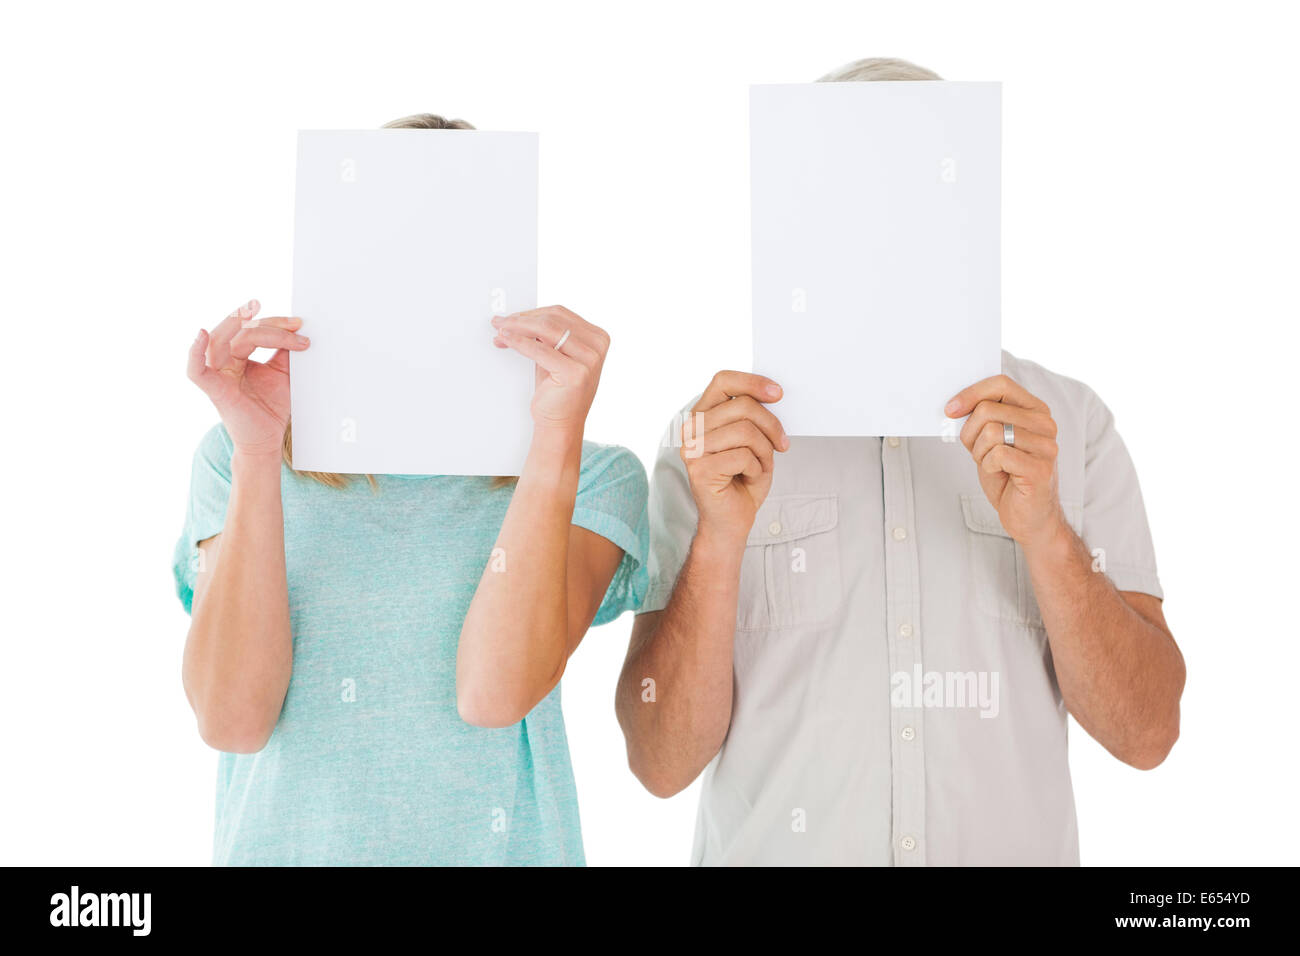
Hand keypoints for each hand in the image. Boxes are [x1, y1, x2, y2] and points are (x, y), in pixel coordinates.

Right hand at [186, 299, 310, 457]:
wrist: (267, 439)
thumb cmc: (271, 408)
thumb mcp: (283, 374)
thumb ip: (284, 351)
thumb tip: (296, 328)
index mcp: (238, 356)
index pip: (252, 331)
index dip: (276, 325)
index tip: (300, 326)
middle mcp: (225, 362)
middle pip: (239, 332)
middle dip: (266, 323)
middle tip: (292, 322)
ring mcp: (217, 375)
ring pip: (220, 341)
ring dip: (237, 325)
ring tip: (255, 314)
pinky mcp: (214, 390)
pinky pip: (196, 370)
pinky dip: (195, 351)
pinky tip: (202, 335)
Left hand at [491, 305, 608, 433]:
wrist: (561, 424)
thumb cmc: (558, 392)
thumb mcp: (555, 356)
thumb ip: (545, 335)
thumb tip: (516, 318)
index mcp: (598, 338)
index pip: (560, 314)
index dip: (531, 313)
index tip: (510, 317)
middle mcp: (598, 346)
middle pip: (552, 320)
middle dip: (521, 320)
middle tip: (500, 322)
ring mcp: (590, 360)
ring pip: (546, 330)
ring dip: (518, 328)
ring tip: (500, 330)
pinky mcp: (576, 373)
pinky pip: (540, 350)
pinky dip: (519, 342)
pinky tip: (507, 340)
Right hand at [682, 371, 788, 542]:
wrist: (732, 520)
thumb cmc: (743, 480)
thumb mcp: (753, 440)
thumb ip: (752, 416)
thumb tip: (772, 393)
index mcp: (702, 416)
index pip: (723, 381)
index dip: (752, 382)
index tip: (777, 393)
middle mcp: (691, 429)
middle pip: (742, 405)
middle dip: (771, 425)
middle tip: (782, 444)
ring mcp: (692, 449)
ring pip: (745, 430)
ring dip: (764, 451)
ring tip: (761, 465)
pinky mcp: (699, 470)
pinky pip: (743, 456)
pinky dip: (756, 469)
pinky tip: (748, 478)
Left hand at [946, 374, 1065, 549]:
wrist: (1029, 516)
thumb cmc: (1007, 475)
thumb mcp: (991, 439)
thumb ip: (982, 417)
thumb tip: (954, 405)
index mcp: (1035, 409)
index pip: (1000, 384)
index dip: (971, 393)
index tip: (950, 409)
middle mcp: (1045, 423)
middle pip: (989, 409)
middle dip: (971, 432)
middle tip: (978, 452)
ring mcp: (1046, 446)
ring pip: (991, 431)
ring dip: (980, 452)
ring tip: (992, 464)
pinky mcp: (1040, 469)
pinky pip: (997, 455)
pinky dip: (988, 466)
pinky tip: (1000, 474)